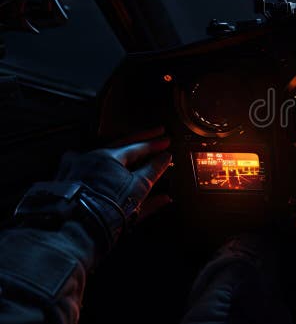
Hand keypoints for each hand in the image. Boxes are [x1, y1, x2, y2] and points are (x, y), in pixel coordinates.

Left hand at [55, 128, 171, 246]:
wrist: (73, 229)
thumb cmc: (109, 207)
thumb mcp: (138, 189)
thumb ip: (153, 171)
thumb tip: (166, 158)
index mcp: (108, 156)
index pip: (137, 147)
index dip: (153, 144)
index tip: (167, 140)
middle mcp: (89, 157)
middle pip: (120, 145)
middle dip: (140, 140)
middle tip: (157, 132)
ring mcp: (73, 168)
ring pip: (101, 156)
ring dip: (120, 154)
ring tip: (133, 150)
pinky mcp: (62, 181)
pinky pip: (85, 168)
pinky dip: (98, 168)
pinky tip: (104, 169)